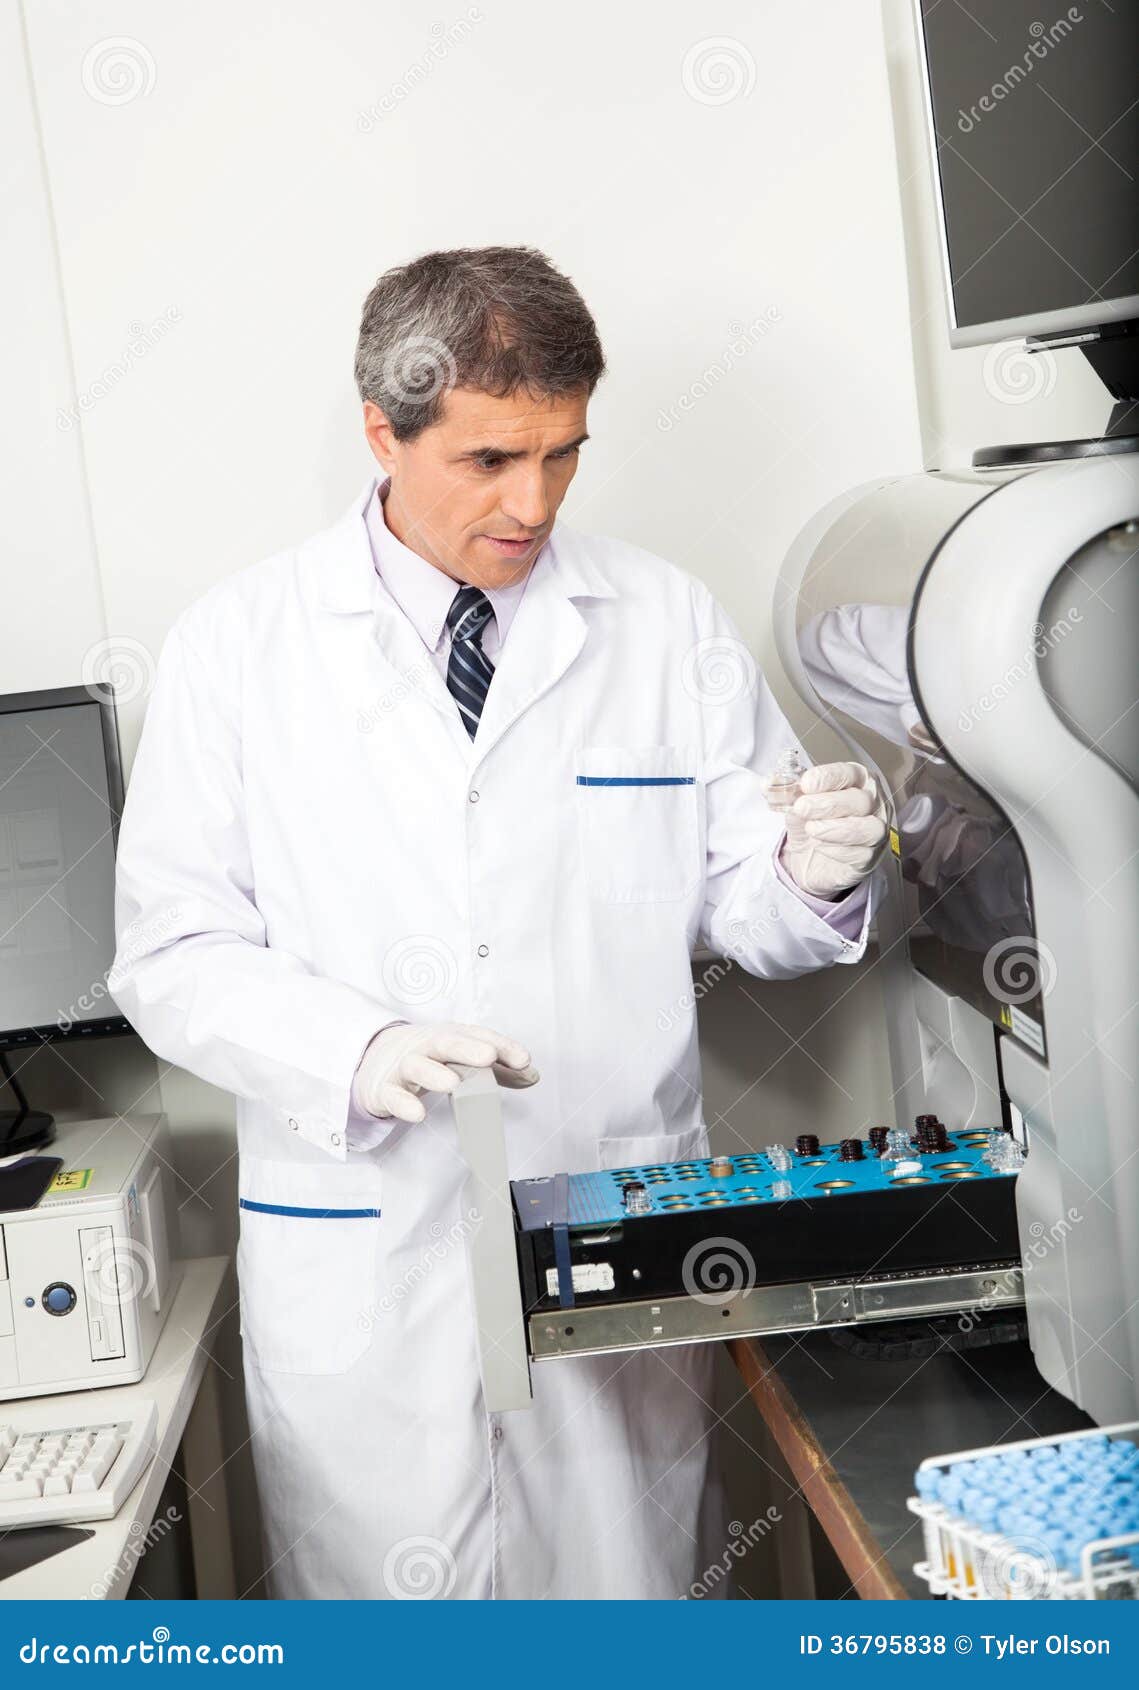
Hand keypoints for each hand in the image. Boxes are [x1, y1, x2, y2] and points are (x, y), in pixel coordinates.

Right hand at [352, 1021, 539, 1123]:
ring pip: (417, 1065)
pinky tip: (418, 1114)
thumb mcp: (462, 1057)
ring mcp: (404, 1066)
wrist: (375, 1058)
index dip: (501, 1046)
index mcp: (450, 1037)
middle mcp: (427, 1046)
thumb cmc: (428, 1056)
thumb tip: (531, 1075)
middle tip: (488, 1057)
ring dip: (435, 1074)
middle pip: (446, 1042)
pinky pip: (393, 1095)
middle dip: (467, 1048)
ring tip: (452, 1084)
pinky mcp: (385, 1088)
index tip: (523, 1060)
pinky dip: (404, 1104)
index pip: (477, 1036)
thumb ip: (498, 1069)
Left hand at [768, 761, 888, 899]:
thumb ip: (783, 791)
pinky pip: (862, 854)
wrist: (815, 860)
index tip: (805, 783)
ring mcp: (875, 831)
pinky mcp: (870, 858)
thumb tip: (768, 783)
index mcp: (856, 781)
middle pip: (860, 800)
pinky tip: (821, 847)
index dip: (828, 777)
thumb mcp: (795, 804)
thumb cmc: (814, 822)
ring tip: (811, 829)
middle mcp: (872, 803)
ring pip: (868, 828)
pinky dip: (839, 850)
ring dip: (836, 828)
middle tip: (801, 807)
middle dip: (828, 803)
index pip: (848, 773)